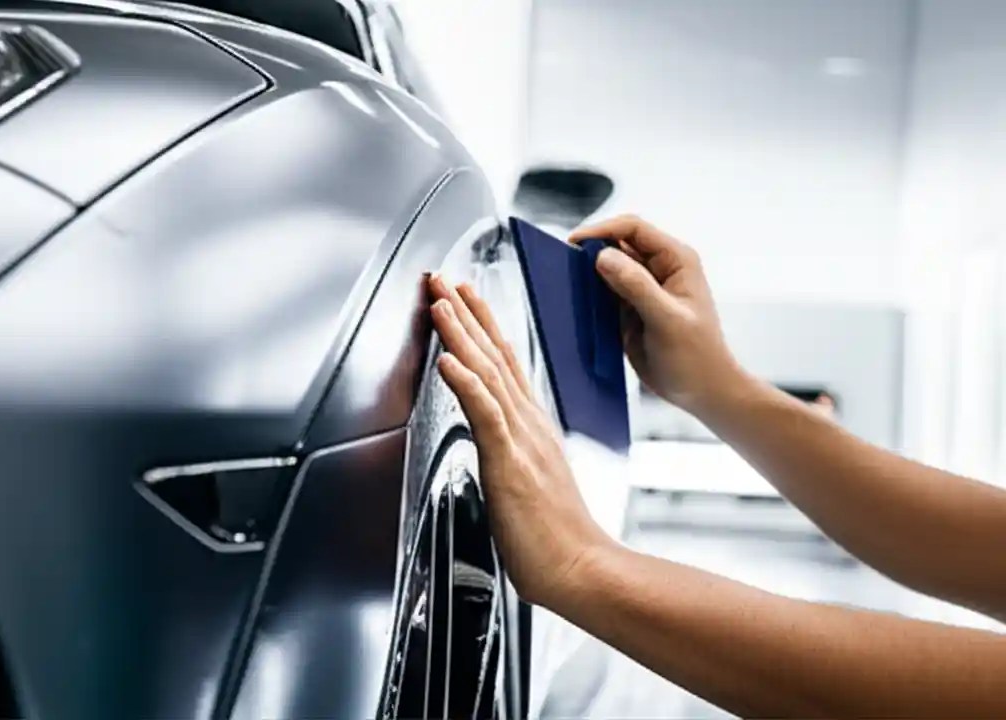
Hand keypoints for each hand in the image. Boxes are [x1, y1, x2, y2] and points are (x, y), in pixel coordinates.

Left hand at [427, 274, 612, 608]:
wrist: (581, 569)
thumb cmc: (555, 537)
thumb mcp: (531, 481)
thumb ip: (515, 453)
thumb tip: (500, 443)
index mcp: (531, 427)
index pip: (504, 365)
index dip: (482, 327)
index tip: (465, 297)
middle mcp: (528, 424)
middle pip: (494, 356)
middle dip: (467, 313)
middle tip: (446, 278)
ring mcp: (521, 439)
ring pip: (488, 374)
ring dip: (462, 334)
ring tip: (443, 300)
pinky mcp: (512, 462)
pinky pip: (486, 414)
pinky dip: (466, 382)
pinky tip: (449, 359)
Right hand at [571, 215, 744, 417]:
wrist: (702, 391)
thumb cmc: (695, 356)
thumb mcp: (666, 319)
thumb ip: (636, 286)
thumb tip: (602, 256)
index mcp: (676, 260)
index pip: (634, 229)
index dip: (603, 230)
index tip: (574, 243)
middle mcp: (659, 268)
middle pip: (618, 244)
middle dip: (592, 249)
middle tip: (564, 263)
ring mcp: (644, 288)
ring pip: (609, 267)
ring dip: (588, 272)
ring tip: (565, 280)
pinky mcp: (630, 308)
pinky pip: (605, 291)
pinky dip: (590, 293)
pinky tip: (576, 300)